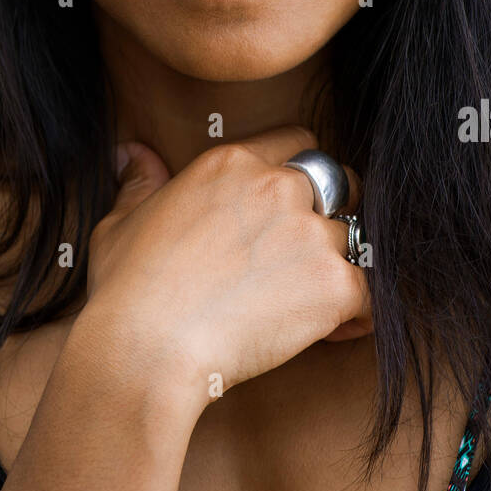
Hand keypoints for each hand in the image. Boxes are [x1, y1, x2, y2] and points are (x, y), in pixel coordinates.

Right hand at [83, 128, 371, 403]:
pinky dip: (358, 313)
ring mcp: (309, 233)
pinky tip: (337, 330)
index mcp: (233, 163)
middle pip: (338, 182)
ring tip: (313, 300)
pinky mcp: (332, 284)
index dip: (299, 171)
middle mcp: (278, 186)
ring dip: (337, 264)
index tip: (291, 204)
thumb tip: (131, 152)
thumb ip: (140, 181)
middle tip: (309, 249)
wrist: (147, 349)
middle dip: (332, 210)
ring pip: (352, 238)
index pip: (297, 141)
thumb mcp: (121, 221)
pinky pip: (369, 292)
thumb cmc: (127, 288)